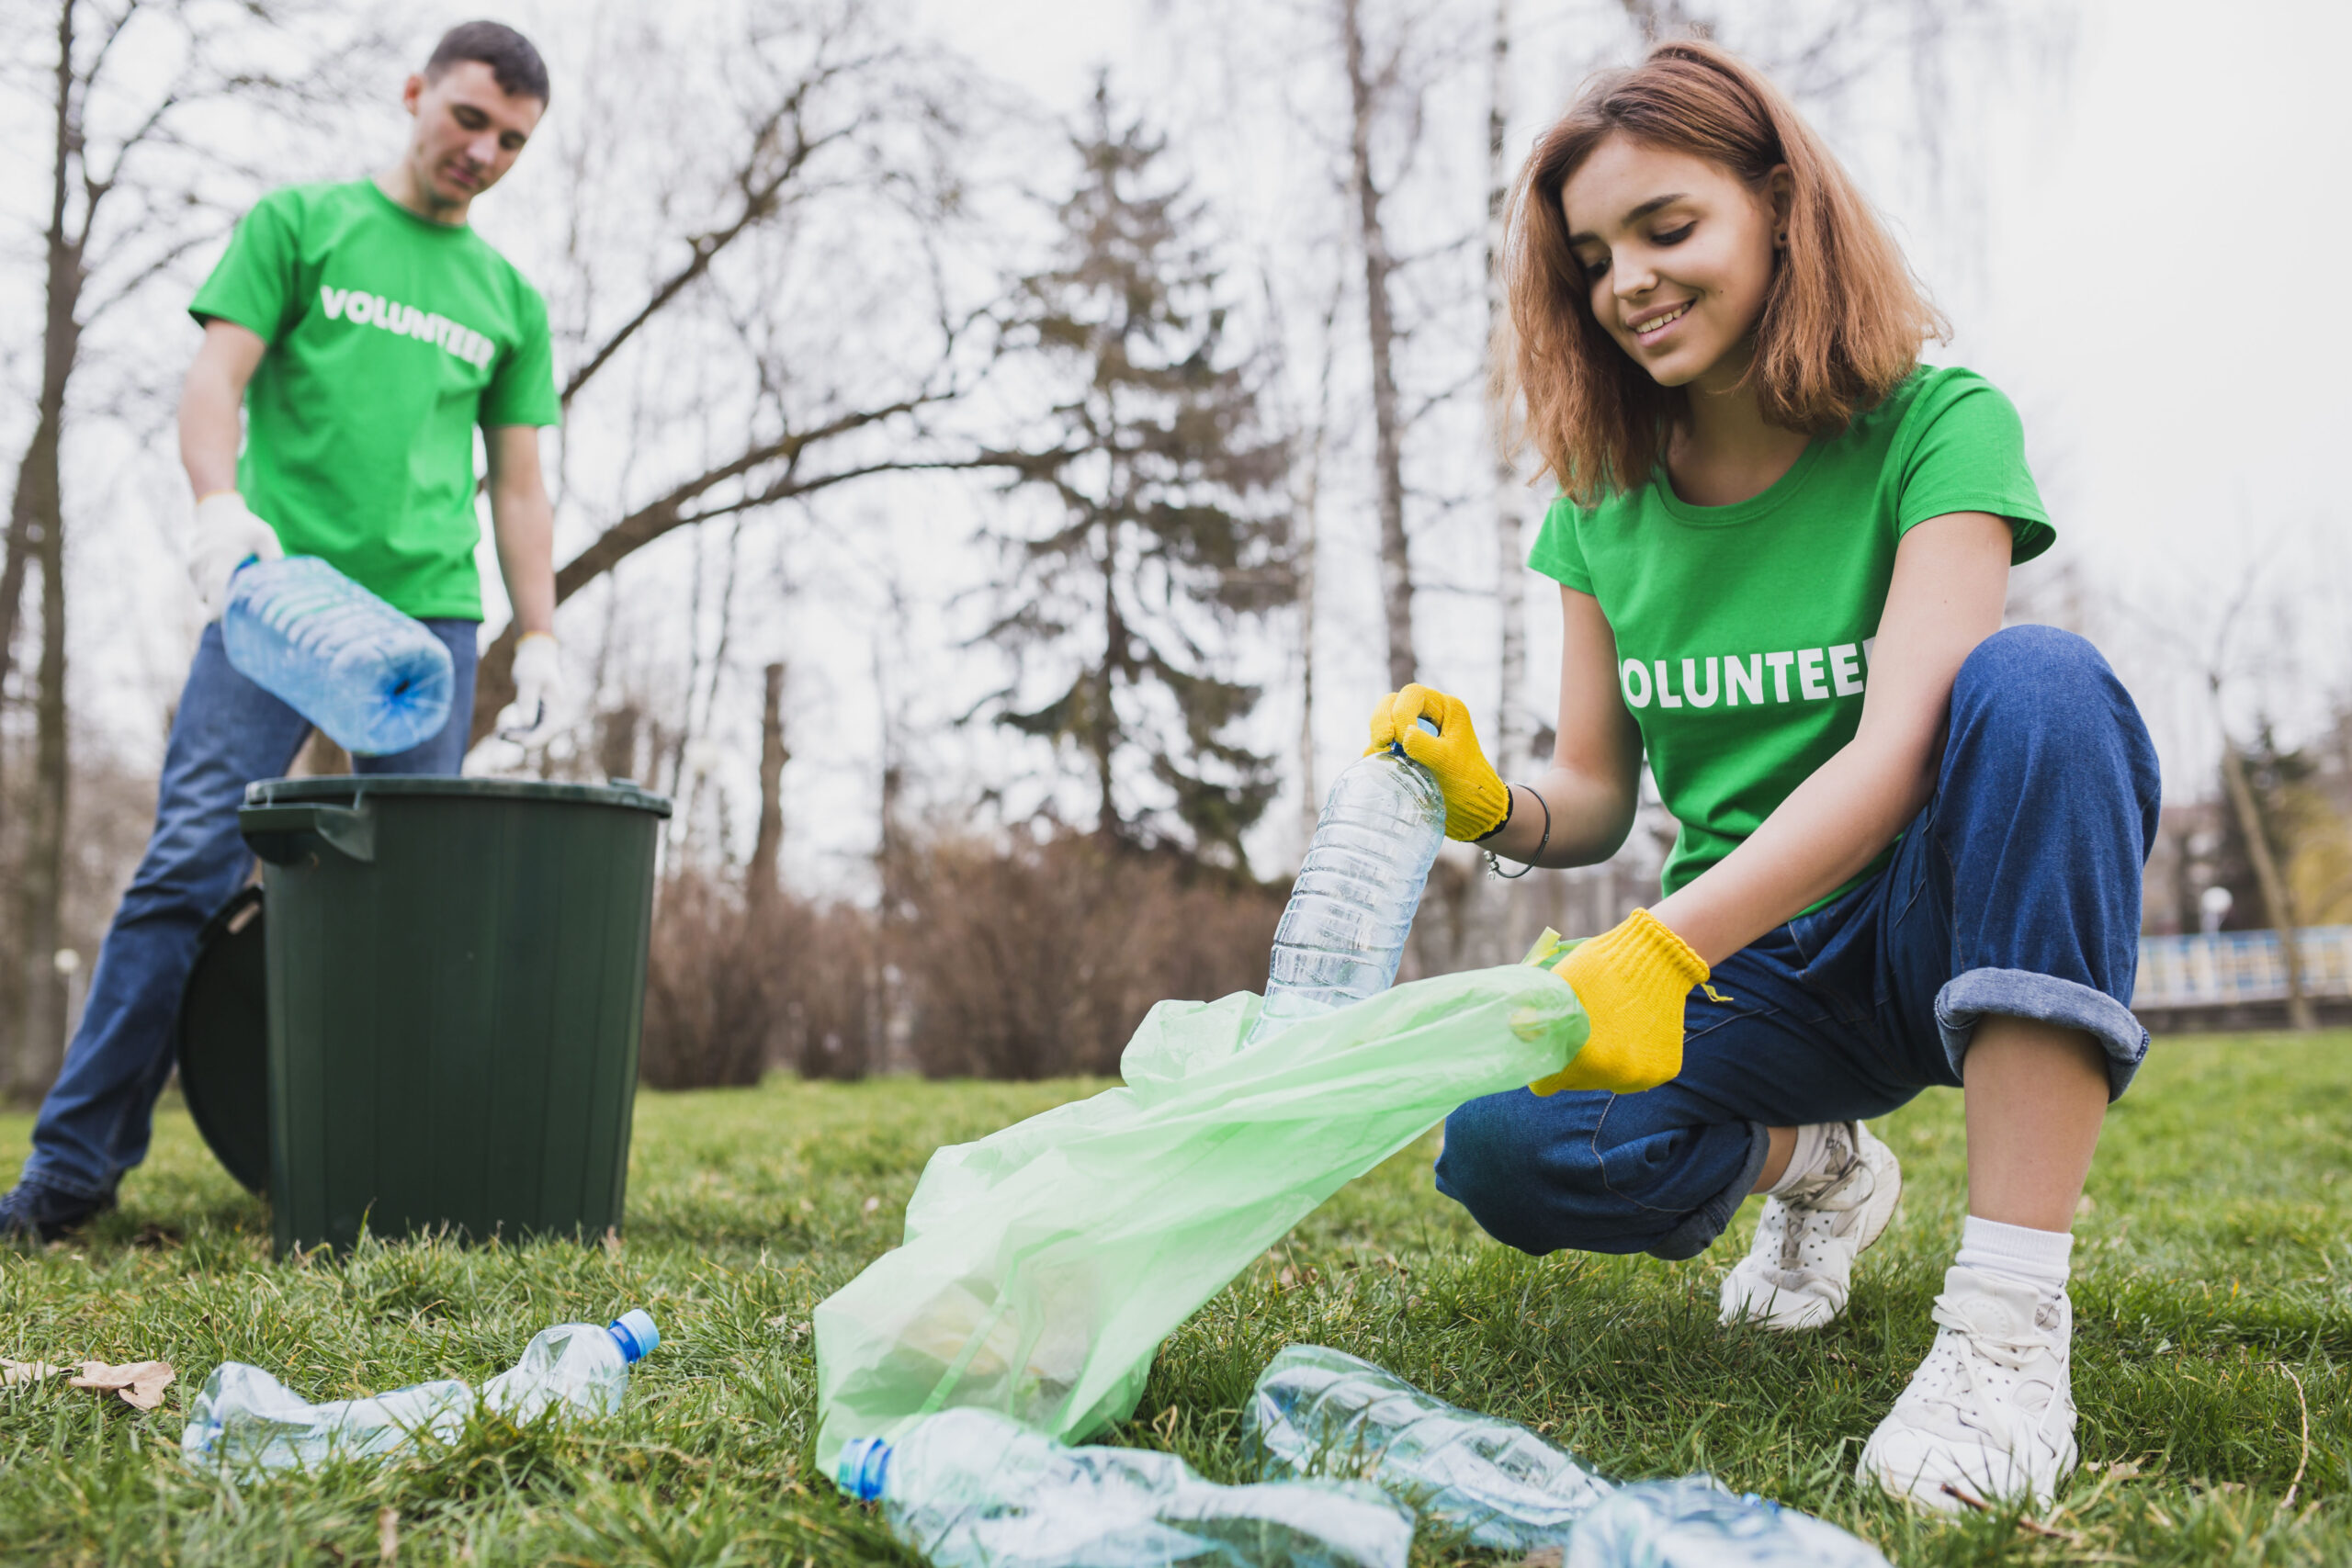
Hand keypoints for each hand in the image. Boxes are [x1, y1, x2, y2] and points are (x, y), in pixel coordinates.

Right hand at [190, 491, 281, 622]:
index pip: (215, 585)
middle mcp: (201, 560)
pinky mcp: (186, 566)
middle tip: (233, 615)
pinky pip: (194, 587)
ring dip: (210, 600)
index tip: (227, 619)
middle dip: (215, 609)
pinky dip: (205, 592)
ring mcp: (191, 563)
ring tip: (228, 599)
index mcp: (221, 554)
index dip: (219, 606)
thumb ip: (272, 558)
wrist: (218, 511)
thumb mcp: (265, 537)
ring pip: (197, 593)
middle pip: (203, 595)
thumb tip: (281, 585)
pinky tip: (218, 589)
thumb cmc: (246, 528)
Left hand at [499, 632, 564, 744]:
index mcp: (556, 704)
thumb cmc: (532, 664)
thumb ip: (527, 701)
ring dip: (519, 736)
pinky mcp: (540, 711)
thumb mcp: (528, 681)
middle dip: (523, 738)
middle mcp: (555, 711)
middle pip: (543, 733)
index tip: (521, 745)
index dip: (536, 739)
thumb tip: (526, 724)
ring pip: (535, 732)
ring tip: (498, 734)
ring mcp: (548, 712)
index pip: (550, 728)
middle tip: (500, 735)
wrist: (537, 652)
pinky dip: (518, 731)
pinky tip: (503, 730)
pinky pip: (530, 727)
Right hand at [1364, 683, 1510, 840]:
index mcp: (1446, 709)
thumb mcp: (1448, 763)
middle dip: (1382, 720)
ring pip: (1383, 720)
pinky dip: (1375, 751)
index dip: (1400, 712)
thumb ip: (1426, 746)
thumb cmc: (1467, 784)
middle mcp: (1429, 716)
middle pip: (1392, 702)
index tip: (1402, 739)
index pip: (1413, 695)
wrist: (1472, 813)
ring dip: (1377, 734)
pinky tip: (1378, 764)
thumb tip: (1402, 734)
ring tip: (1382, 753)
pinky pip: (1380, 744)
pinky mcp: (1403, 753)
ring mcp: (1414, 734)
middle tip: (1383, 742)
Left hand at [1532, 908, 1707, 1094]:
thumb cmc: (1600, 967)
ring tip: (1608, 1026)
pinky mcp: (1665, 1070)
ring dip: (1603, 1061)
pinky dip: (1633, 1057)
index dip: (1541, 1066)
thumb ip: (1536, 1017)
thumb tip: (1513, 1033)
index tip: (1546, 1048)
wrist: (1657, 956)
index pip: (1545, 1085)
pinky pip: (1637, 1073)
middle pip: (1577, 1082)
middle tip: (1580, 1031)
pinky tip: (1633, 1030)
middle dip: (1573, 1062)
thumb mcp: (1560, 987)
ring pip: (1608, 1079)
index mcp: (1585, 1058)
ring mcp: (1643, 1075)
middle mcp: (1617, 1075)